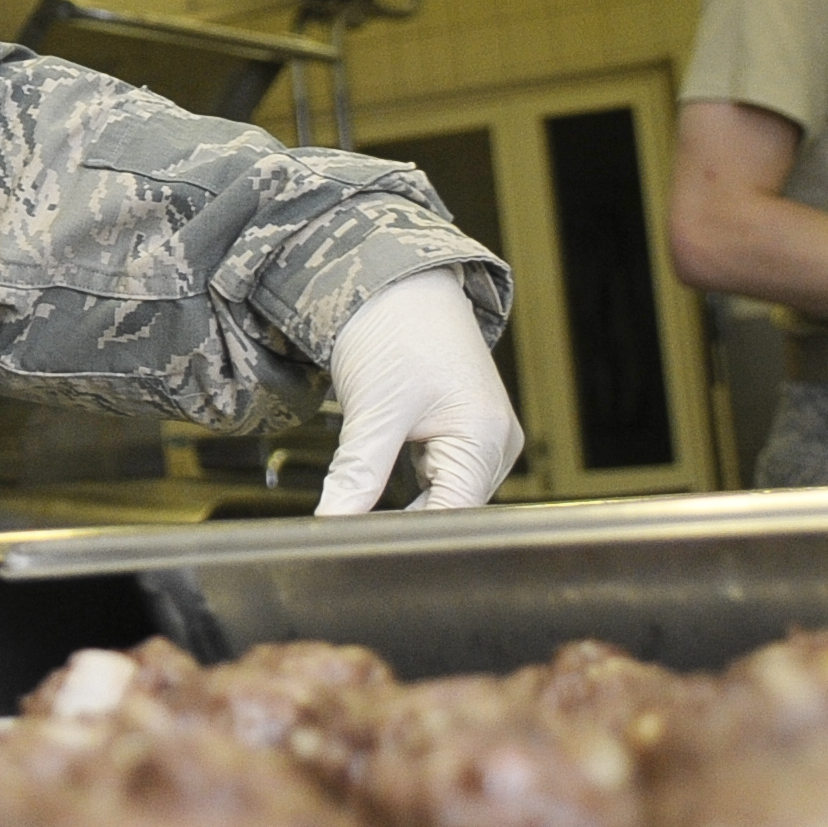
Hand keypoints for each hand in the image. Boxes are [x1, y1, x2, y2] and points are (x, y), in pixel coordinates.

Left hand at [318, 271, 522, 515]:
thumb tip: (332, 524)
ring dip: (401, 504)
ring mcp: (481, 439)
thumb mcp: (373, 408)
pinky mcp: (460, 434)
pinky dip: (405, 484)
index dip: (406, 535)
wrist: (396, 281)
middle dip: (401, 524)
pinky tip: (376, 485)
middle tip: (349, 535)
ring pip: (440, 496)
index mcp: (485, 438)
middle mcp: (495, 444)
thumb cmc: (396, 329)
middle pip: (449, 510)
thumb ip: (356, 473)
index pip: (451, 515)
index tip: (358, 545)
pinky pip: (436, 476)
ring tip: (359, 511)